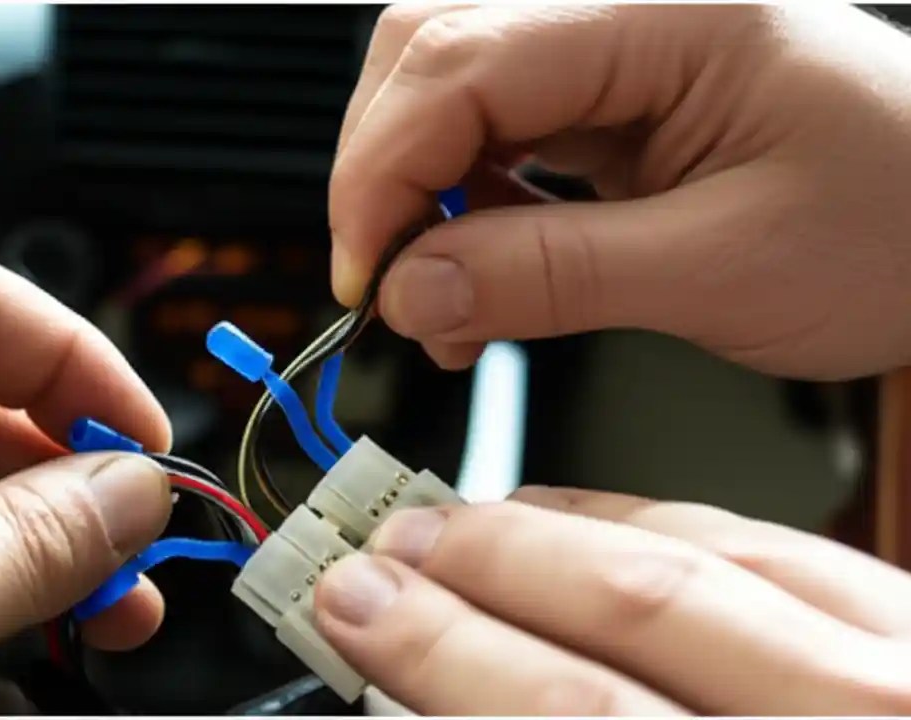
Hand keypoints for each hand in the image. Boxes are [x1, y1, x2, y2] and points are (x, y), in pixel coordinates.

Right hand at [314, 487, 910, 714]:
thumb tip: (427, 700)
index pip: (573, 715)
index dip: (442, 649)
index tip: (360, 608)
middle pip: (634, 609)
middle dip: (480, 566)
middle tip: (384, 550)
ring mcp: (907, 674)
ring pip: (701, 550)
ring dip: (555, 526)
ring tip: (458, 520)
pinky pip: (770, 534)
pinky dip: (652, 516)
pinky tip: (582, 515)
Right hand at [332, 4, 910, 378]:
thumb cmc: (901, 225)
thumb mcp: (724, 270)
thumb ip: (552, 276)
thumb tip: (409, 293)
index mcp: (665, 11)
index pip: (460, 61)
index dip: (384, 171)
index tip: (363, 279)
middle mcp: (624, 11)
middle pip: (429, 52)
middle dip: (383, 172)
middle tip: (384, 287)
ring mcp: (611, 53)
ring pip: (446, 94)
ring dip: (415, 196)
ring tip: (437, 300)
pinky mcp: (606, 101)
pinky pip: (493, 138)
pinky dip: (461, 211)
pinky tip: (477, 273)